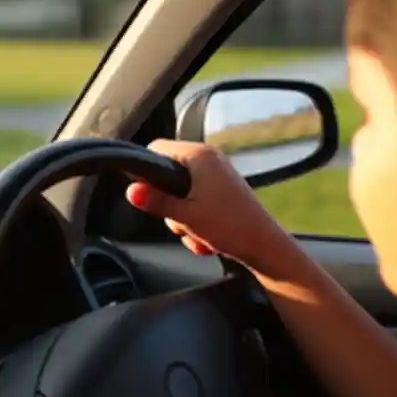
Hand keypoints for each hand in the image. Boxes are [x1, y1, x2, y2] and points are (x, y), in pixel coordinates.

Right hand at [126, 139, 289, 271]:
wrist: (265, 248)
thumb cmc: (230, 227)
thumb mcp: (185, 216)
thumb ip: (155, 201)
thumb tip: (131, 191)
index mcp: (200, 156)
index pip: (157, 148)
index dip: (146, 170)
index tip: (145, 193)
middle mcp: (210, 159)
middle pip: (169, 176)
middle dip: (170, 205)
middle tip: (181, 220)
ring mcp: (218, 176)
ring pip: (182, 195)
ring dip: (184, 219)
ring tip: (199, 232)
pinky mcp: (224, 192)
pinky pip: (198, 203)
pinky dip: (198, 222)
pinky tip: (208, 239)